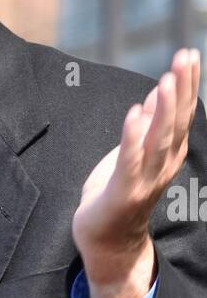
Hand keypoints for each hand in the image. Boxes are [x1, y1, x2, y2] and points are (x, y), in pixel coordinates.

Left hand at [72, 47, 200, 297]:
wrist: (108, 242)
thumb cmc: (118, 194)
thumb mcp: (135, 155)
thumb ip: (147, 128)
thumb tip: (157, 94)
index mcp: (167, 155)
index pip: (181, 115)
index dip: (187, 85)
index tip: (190, 55)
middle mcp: (162, 166)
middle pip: (176, 122)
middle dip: (182, 88)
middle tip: (185, 56)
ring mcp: (144, 180)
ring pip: (158, 139)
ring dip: (163, 109)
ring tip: (164, 80)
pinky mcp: (122, 192)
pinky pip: (129, 161)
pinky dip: (132, 137)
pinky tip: (135, 113)